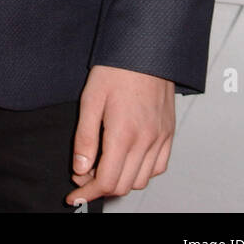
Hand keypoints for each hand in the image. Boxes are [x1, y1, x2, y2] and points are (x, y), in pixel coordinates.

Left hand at [66, 65, 174, 204]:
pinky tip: (128, 159)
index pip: (107, 181)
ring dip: (121, 180)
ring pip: (141, 180)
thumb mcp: (91, 99)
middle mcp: (146, 141)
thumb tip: (81, 169)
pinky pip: (158, 167)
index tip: (75, 195)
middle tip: (84, 176)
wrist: (146, 49)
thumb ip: (85, 138)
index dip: (88, 192)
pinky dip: (142, 172)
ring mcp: (161, 138)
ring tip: (104, 165)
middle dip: (100, 188)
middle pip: (123, 185)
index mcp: (124, 134)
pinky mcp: (169, 133)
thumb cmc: (117, 69)